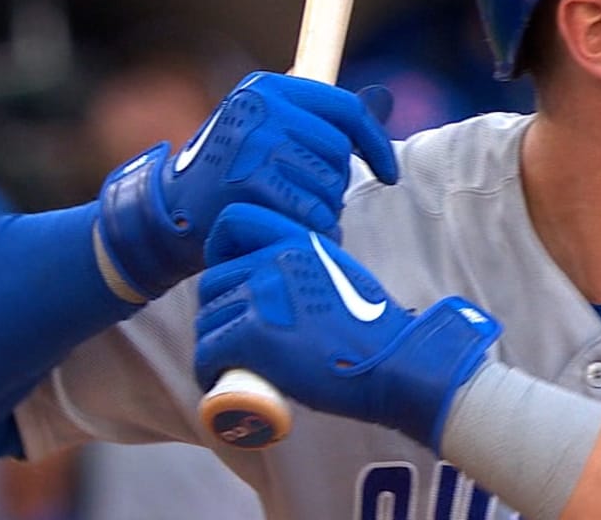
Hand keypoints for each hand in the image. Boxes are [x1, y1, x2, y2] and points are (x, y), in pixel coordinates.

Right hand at [94, 72, 398, 301]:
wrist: (170, 213)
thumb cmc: (232, 172)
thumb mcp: (270, 131)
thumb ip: (321, 120)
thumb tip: (384, 101)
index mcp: (269, 87)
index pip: (346, 109)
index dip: (375, 142)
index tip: (387, 172)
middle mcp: (260, 106)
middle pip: (338, 150)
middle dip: (333, 183)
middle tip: (303, 198)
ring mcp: (254, 142)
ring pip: (330, 183)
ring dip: (322, 207)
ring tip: (289, 212)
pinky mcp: (250, 182)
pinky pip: (313, 210)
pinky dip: (312, 227)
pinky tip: (290, 228)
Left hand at [194, 203, 499, 447]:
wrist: (392, 361)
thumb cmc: (373, 329)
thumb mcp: (340, 273)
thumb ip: (306, 269)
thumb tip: (278, 291)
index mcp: (299, 240)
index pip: (232, 222)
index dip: (219, 251)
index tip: (230, 281)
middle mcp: (276, 259)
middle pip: (213, 281)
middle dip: (216, 312)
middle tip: (231, 337)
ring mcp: (262, 295)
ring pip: (207, 320)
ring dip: (213, 345)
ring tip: (230, 364)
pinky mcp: (253, 334)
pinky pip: (209, 351)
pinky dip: (208, 369)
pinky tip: (221, 379)